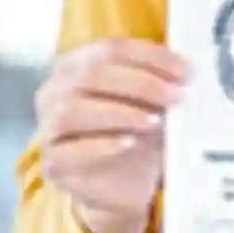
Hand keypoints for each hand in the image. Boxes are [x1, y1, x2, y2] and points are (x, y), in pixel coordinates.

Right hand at [34, 38, 189, 232]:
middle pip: (91, 75)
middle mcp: (54, 90)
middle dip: (140, 83)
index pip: (110, 49)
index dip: (150, 57)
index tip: (185, 71)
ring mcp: (48, 126)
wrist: (124, 184)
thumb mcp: (151, 102)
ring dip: (120, 112)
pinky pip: (70, 151)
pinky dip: (101, 145)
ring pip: (73, 109)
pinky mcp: (53, 162)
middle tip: (175, 96)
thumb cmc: (136, 132)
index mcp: (75, 64)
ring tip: (155, 121)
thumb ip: (160, 82)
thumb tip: (183, 71)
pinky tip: (129, 143)